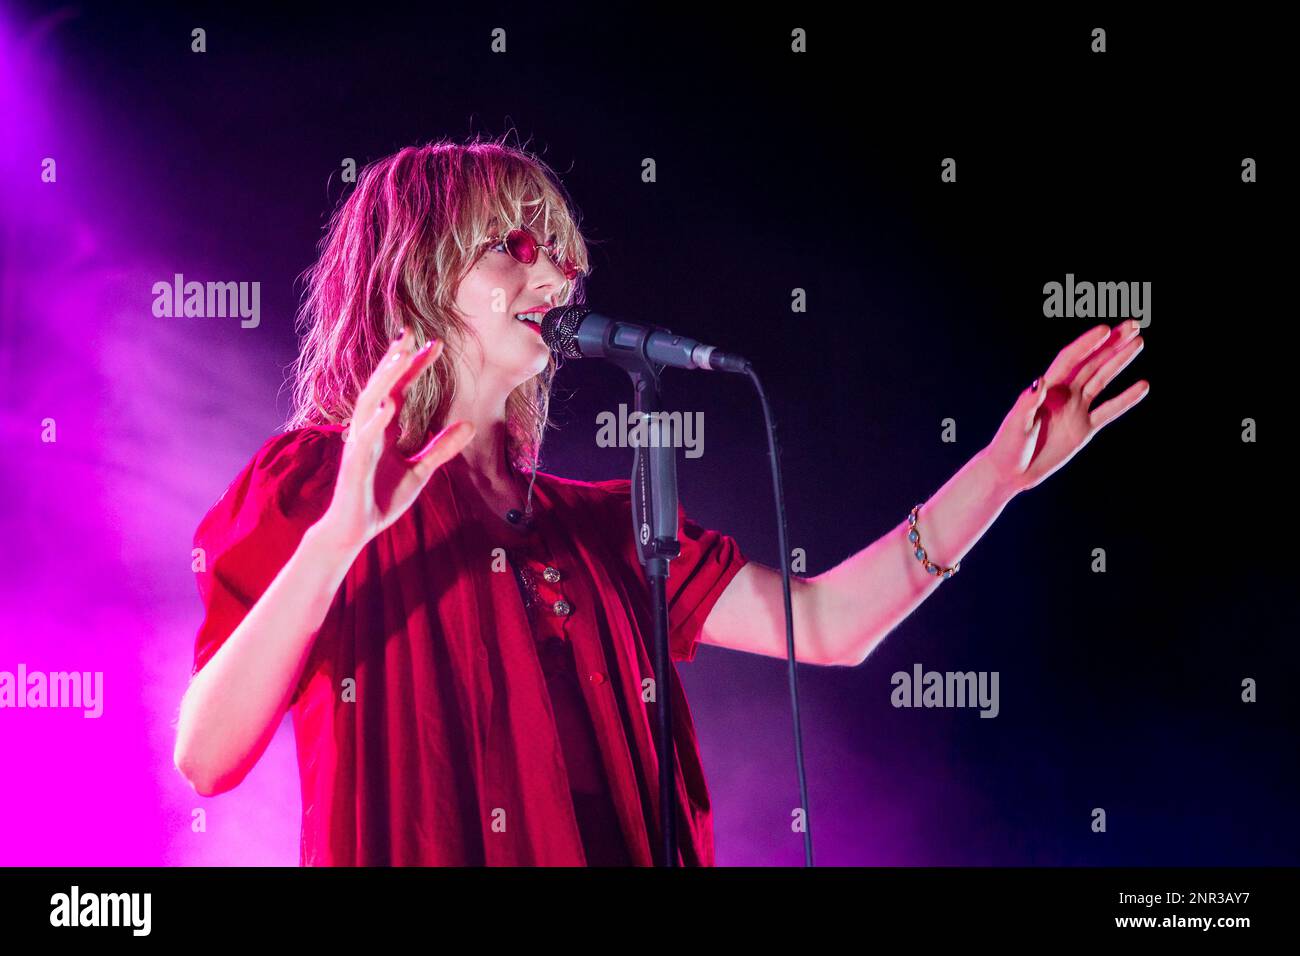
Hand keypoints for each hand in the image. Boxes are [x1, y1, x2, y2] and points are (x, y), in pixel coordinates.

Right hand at [318, 326, 474, 551]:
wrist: (356, 530)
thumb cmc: (381, 497)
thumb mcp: (420, 470)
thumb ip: (442, 447)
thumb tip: (470, 424)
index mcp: (384, 428)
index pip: (400, 389)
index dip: (416, 366)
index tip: (436, 344)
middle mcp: (369, 429)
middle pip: (382, 386)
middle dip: (395, 360)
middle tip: (410, 333)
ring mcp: (359, 444)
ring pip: (369, 404)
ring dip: (383, 380)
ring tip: (400, 358)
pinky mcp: (354, 465)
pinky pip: (364, 439)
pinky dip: (374, 422)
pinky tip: (388, 406)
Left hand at [987, 320, 1148, 496]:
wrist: (1012, 472)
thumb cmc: (1008, 446)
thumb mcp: (1016, 423)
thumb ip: (1028, 402)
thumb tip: (1039, 380)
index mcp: (1046, 388)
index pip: (1070, 359)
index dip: (1087, 344)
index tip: (1106, 330)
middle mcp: (1063, 394)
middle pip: (1091, 362)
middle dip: (1111, 344)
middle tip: (1133, 325)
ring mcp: (1076, 409)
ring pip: (1102, 379)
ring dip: (1119, 361)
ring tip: (1138, 342)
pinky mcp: (1084, 428)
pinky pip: (1109, 411)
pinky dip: (1125, 399)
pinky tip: (1143, 385)